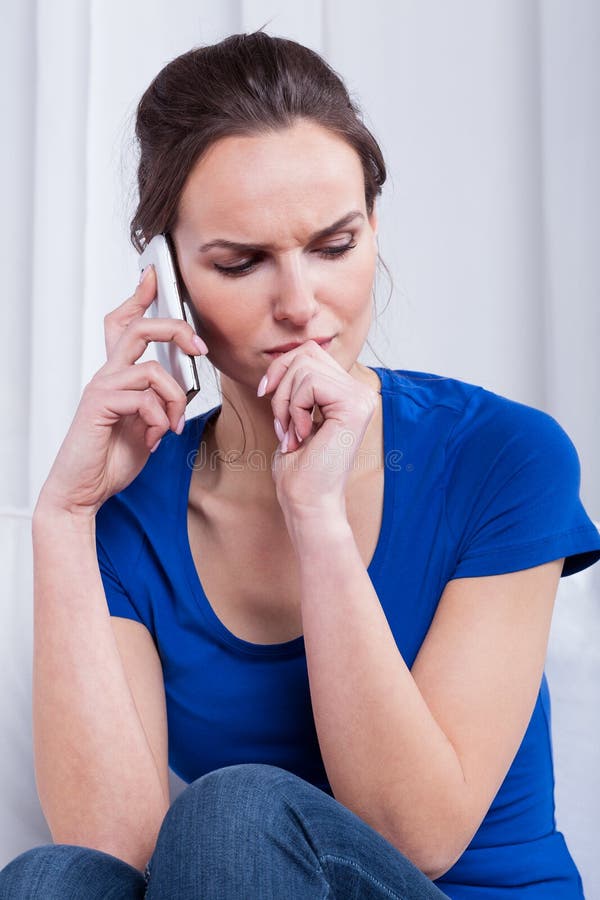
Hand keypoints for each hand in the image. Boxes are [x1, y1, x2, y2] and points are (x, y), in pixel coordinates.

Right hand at [36, 265, 207, 518]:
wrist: (83, 491)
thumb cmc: (110, 460)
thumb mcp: (146, 427)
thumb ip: (159, 405)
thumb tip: (179, 395)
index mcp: (117, 377)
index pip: (123, 326)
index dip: (138, 299)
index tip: (153, 277)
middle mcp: (107, 376)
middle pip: (137, 328)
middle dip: (175, 329)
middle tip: (199, 348)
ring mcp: (102, 389)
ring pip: (152, 370)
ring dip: (174, 400)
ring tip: (172, 426)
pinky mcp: (100, 406)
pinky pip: (144, 397)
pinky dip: (160, 418)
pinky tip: (154, 437)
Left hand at [259, 341, 378, 518]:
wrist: (308, 501)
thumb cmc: (299, 466)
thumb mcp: (295, 413)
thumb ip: (299, 384)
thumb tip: (289, 354)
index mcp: (349, 392)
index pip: (310, 352)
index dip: (281, 369)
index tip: (265, 394)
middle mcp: (362, 391)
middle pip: (306, 353)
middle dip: (280, 385)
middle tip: (282, 423)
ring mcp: (361, 398)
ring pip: (304, 368)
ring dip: (285, 402)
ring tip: (291, 433)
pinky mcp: (354, 406)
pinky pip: (309, 383)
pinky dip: (294, 409)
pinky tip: (302, 435)